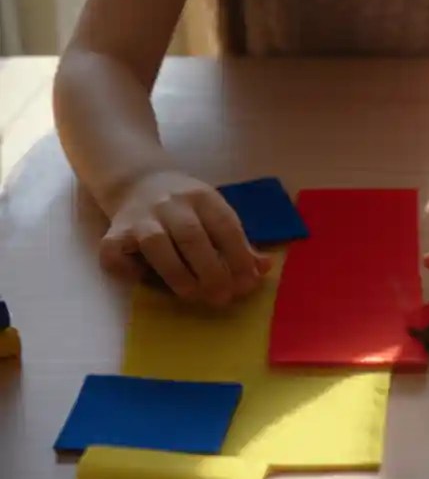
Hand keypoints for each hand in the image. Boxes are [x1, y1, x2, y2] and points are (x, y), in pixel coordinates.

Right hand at [100, 170, 270, 304]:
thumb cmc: (187, 208)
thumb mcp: (215, 215)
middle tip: (222, 298)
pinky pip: (115, 252)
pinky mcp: (114, 232)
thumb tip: (264, 268)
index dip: (239, 257)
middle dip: (211, 271)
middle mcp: (170, 203)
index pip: (225, 226)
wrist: (138, 180)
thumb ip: (239, 243)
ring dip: (177, 274)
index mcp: (203, 197)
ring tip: (192, 295)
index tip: (247, 283)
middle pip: (192, 236)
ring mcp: (140, 216)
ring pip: (155, 243)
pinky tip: (144, 280)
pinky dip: (128, 270)